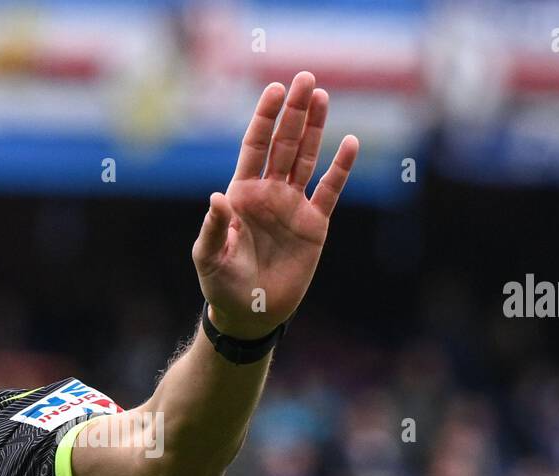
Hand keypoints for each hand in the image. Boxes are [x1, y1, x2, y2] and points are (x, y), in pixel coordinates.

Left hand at [192, 71, 357, 337]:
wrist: (251, 314)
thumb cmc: (222, 286)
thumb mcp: (209, 258)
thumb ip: (212, 228)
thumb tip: (217, 197)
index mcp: (241, 194)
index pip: (255, 147)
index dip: (264, 119)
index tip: (275, 90)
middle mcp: (269, 193)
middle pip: (284, 144)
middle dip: (294, 112)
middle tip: (305, 77)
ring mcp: (293, 206)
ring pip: (307, 158)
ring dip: (315, 128)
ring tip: (322, 96)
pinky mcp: (314, 224)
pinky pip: (329, 190)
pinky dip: (340, 168)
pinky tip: (349, 143)